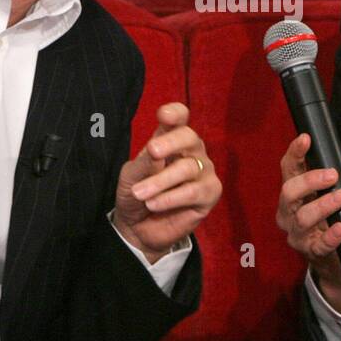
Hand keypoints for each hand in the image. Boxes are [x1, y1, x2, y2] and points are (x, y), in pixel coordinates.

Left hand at [114, 102, 220, 262]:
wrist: (137, 228)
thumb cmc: (135, 194)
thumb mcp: (131, 176)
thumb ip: (144, 163)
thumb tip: (156, 151)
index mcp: (170, 140)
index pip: (180, 118)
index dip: (175, 113)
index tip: (164, 116)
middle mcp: (191, 151)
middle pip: (189, 137)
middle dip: (170, 143)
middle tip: (152, 150)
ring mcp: (203, 172)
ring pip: (188, 168)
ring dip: (161, 181)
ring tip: (140, 193)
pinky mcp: (209, 194)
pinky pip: (194, 192)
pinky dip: (171, 198)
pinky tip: (153, 204)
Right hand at [277, 133, 340, 314]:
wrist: (340, 262)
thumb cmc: (339, 221)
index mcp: (296, 192)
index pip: (289, 169)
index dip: (295, 152)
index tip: (305, 139)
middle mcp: (290, 211)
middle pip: (288, 191)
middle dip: (309, 180)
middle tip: (333, 175)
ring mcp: (297, 233)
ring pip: (301, 217)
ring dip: (323, 205)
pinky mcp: (310, 252)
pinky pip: (318, 245)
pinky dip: (330, 236)